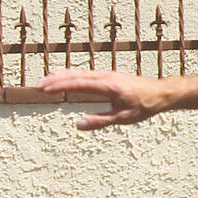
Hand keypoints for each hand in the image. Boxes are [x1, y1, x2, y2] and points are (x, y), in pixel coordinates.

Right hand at [35, 67, 166, 129]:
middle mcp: (105, 76)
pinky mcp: (108, 76)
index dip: (59, 86)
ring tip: (45, 80)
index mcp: (107, 85)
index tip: (44, 89)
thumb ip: (100, 121)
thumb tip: (78, 124)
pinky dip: (72, 75)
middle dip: (55, 80)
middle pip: (75, 75)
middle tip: (37, 85)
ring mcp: (106, 74)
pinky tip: (66, 77)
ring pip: (79, 73)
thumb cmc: (144, 106)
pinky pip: (86, 74)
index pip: (78, 84)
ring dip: (61, 76)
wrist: (160, 93)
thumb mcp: (123, 118)